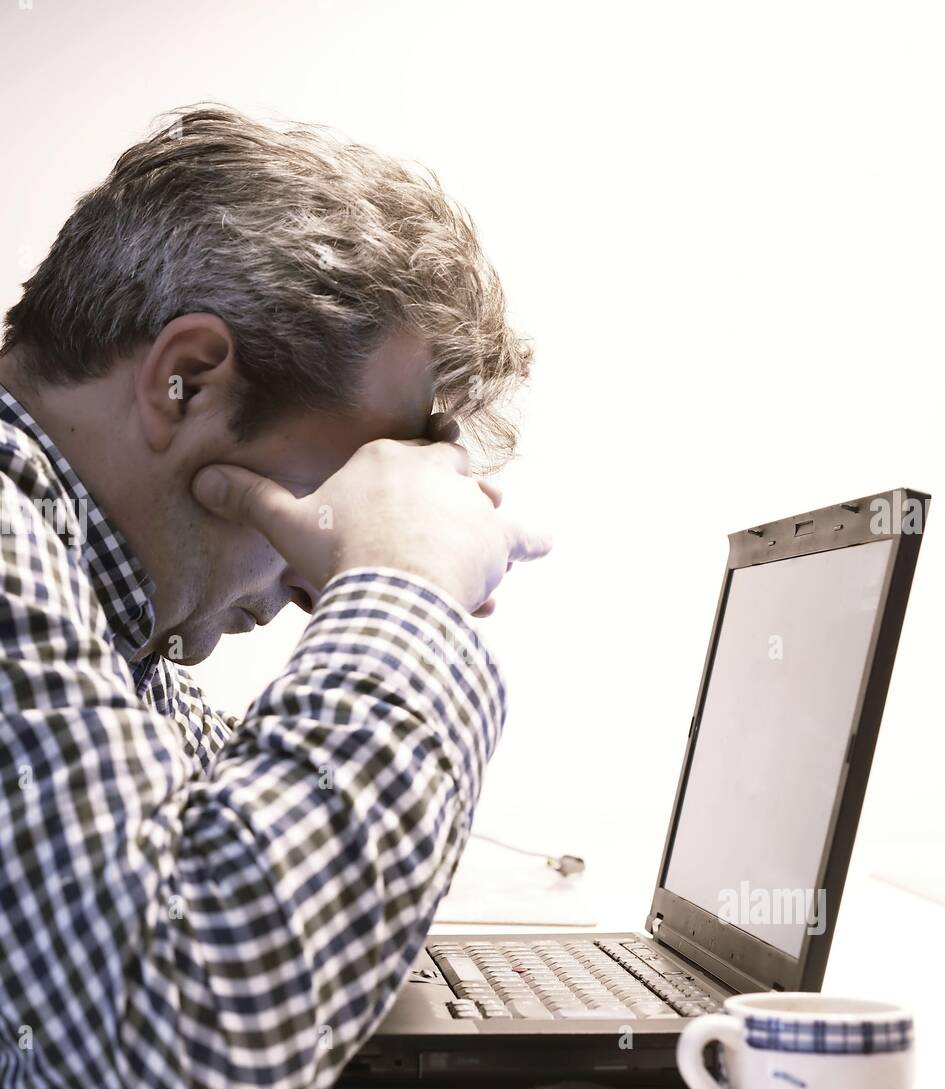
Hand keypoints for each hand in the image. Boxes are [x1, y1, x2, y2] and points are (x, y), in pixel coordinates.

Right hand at [191, 435, 550, 615]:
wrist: (387, 585)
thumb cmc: (338, 553)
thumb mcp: (287, 524)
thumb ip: (249, 498)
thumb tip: (200, 478)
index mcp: (386, 457)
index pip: (403, 449)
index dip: (408, 459)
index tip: (411, 463)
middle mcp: (433, 470)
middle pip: (449, 464)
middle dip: (448, 480)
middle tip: (445, 497)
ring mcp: (468, 503)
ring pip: (484, 500)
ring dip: (482, 515)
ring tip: (482, 531)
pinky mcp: (496, 539)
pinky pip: (522, 537)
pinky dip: (532, 542)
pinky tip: (545, 543)